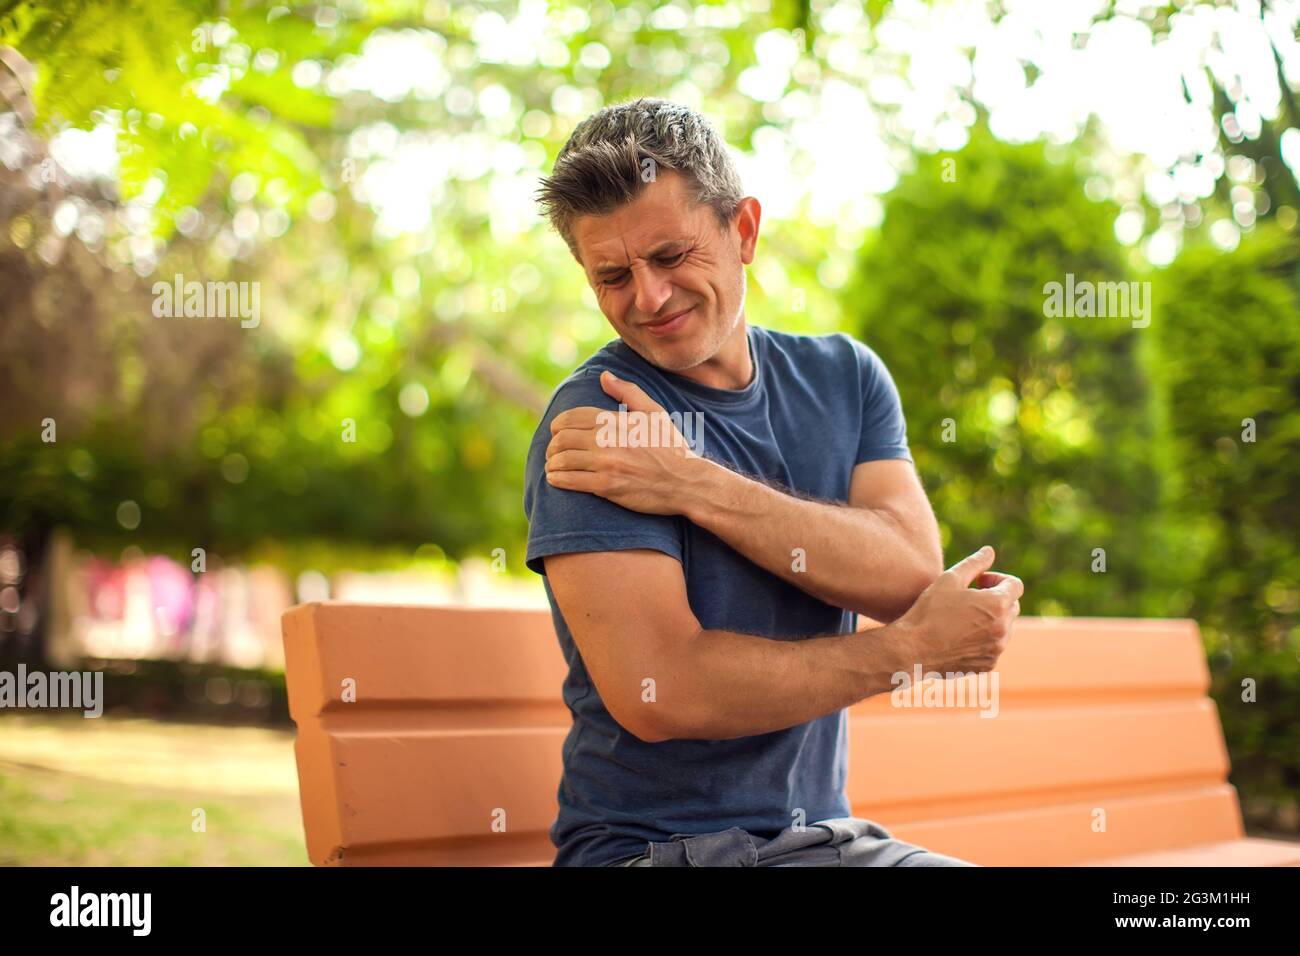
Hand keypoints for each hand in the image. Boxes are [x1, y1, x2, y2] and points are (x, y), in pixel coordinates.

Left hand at [544, 370, 703, 515]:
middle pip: (563, 438)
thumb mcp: (655, 413)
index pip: (572, 417)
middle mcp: (609, 439)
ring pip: (563, 459)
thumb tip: (604, 376)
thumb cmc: (671, 448)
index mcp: (616, 421)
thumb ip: (628, 392)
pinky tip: (555, 479)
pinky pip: (570, 480)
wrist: (687, 482)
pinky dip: (557, 479)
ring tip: (552, 466)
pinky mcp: (607, 486)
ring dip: (552, 463)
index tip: (556, 432)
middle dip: (553, 445)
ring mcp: (607, 463)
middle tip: (553, 452)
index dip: (558, 425)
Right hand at [889, 545, 1022, 674]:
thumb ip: (974, 563)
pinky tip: (959, 635)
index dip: (998, 579)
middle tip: (969, 597)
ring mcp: (997, 649)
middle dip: (996, 598)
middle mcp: (1003, 629)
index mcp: (997, 605)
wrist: (913, 651)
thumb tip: (990, 551)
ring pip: (1004, 628)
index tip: (979, 581)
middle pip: (1012, 606)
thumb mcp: (949, 579)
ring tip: (962, 617)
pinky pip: (994, 646)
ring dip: (991, 619)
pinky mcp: (988, 665)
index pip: (1015, 585)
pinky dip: (984, 639)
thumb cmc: (929, 612)